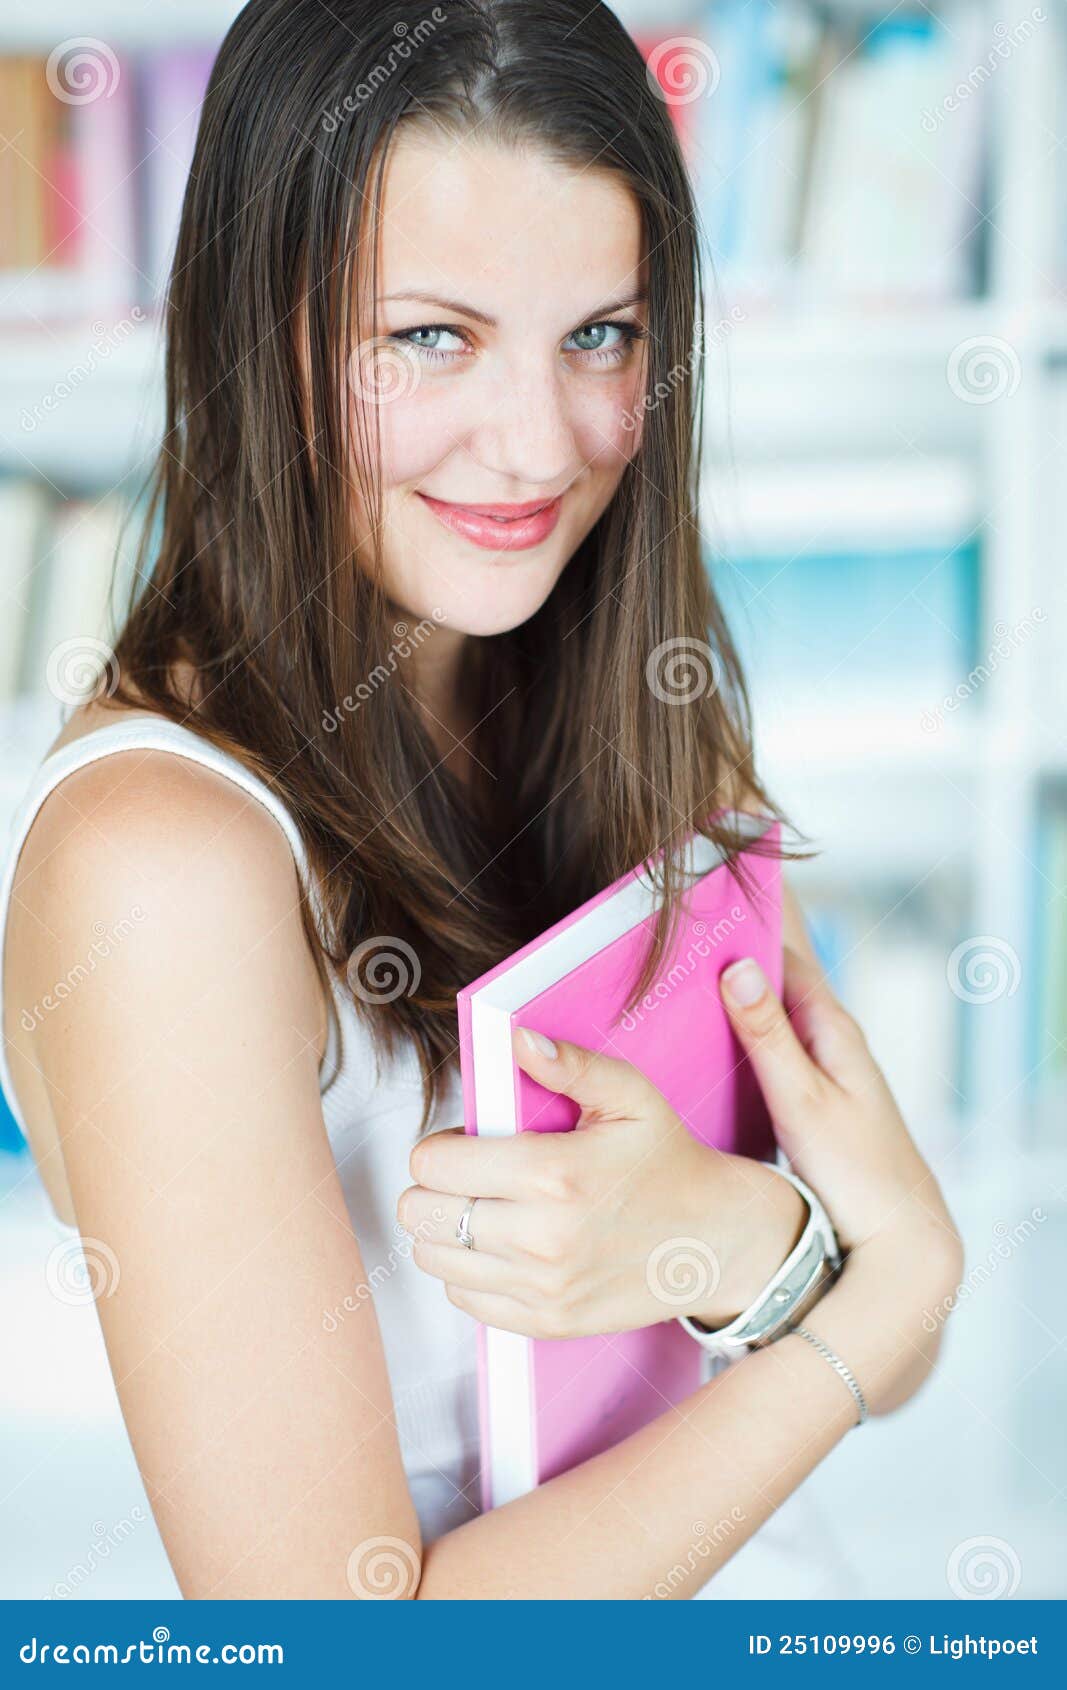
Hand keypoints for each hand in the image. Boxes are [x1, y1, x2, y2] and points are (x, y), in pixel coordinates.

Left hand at [397, 1031, 806, 1340]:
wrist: (718, 1241)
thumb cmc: (668, 1161)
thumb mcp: (630, 1096)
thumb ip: (570, 1065)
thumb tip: (518, 1040)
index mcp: (553, 1174)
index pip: (433, 1164)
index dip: (440, 1145)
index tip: (465, 1141)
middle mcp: (541, 1238)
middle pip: (420, 1213)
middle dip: (434, 1186)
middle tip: (470, 1174)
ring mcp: (542, 1288)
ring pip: (433, 1258)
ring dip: (445, 1229)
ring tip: (485, 1207)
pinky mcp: (546, 1322)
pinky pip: (463, 1299)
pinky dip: (468, 1271)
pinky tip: (502, 1245)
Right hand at [718, 945, 963, 1414]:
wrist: (899, 1234)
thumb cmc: (857, 1171)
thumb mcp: (802, 1100)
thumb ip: (768, 1035)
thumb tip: (737, 968)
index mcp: (831, 1025)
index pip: (782, 949)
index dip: (744, 917)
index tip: (701, 887)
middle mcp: (830, 1035)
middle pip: (774, 974)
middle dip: (733, 945)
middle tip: (674, 924)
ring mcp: (822, 1064)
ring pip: (769, 1009)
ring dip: (732, 988)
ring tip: (676, 967)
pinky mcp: (811, 1093)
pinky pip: (769, 1042)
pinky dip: (740, 1028)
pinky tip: (706, 1035)